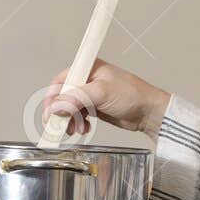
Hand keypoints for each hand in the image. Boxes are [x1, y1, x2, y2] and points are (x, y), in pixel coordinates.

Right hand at [42, 58, 170, 141]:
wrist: (149, 112)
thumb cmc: (132, 95)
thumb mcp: (102, 93)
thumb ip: (77, 99)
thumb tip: (55, 107)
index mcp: (88, 68)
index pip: (61, 81)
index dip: (53, 97)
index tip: (49, 113)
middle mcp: (87, 79)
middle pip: (63, 96)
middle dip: (60, 113)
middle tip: (58, 126)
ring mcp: (91, 94)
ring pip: (69, 108)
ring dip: (69, 120)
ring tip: (74, 130)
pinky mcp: (95, 107)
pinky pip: (78, 115)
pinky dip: (78, 123)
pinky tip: (84, 129)